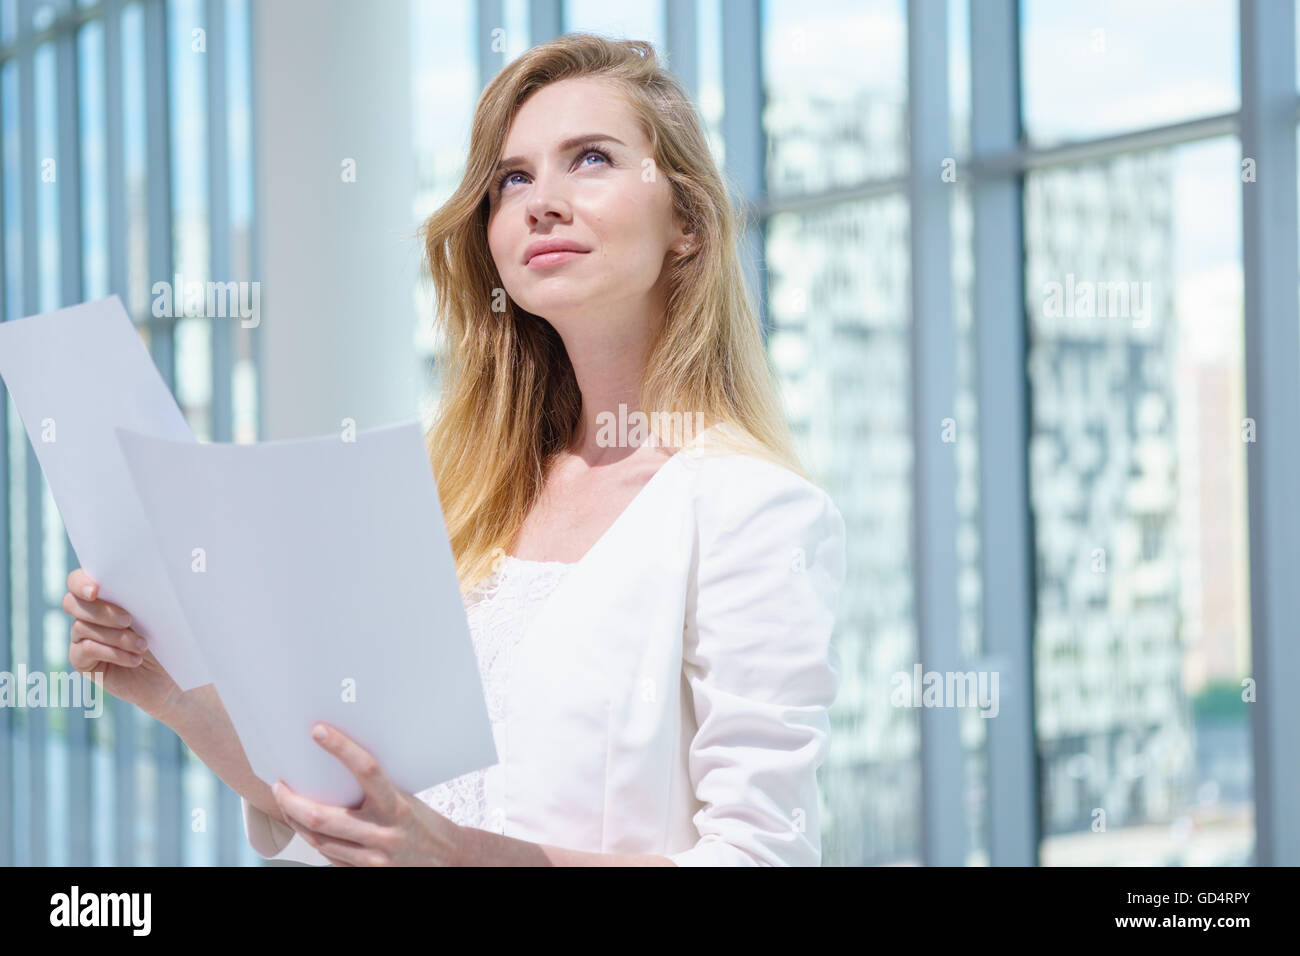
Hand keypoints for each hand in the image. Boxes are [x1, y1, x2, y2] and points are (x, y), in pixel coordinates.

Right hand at [62, 567, 182, 721]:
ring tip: (143, 645)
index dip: (81, 583)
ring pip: (81, 627)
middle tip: (129, 620)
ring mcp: (81, 637)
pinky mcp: (81, 661)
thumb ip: (144, 596)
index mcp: (104, 594)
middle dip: (102, 611)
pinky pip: (85, 650)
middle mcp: (87, 613)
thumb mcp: (160, 614)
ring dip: (116, 636)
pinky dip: (113, 653)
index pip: (77, 580)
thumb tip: (144, 582)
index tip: (96, 590)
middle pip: (72, 603)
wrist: (170, 676)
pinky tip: (135, 660)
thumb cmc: (167, 639)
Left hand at [272, 722, 470, 865]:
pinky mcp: (365, 874)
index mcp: (397, 807)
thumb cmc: (424, 822)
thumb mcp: (406, 798)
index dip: (342, 749)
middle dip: (291, 801)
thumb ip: (377, 788)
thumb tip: (342, 761)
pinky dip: (314, 840)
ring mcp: (373, 859)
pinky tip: (307, 827)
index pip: (367, 771)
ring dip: (295, 821)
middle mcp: (383, 834)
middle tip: (279, 786)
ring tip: (286, 805)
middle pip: (322, 818)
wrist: (446, 859)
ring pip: (318, 840)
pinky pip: (329, 857)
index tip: (319, 731)